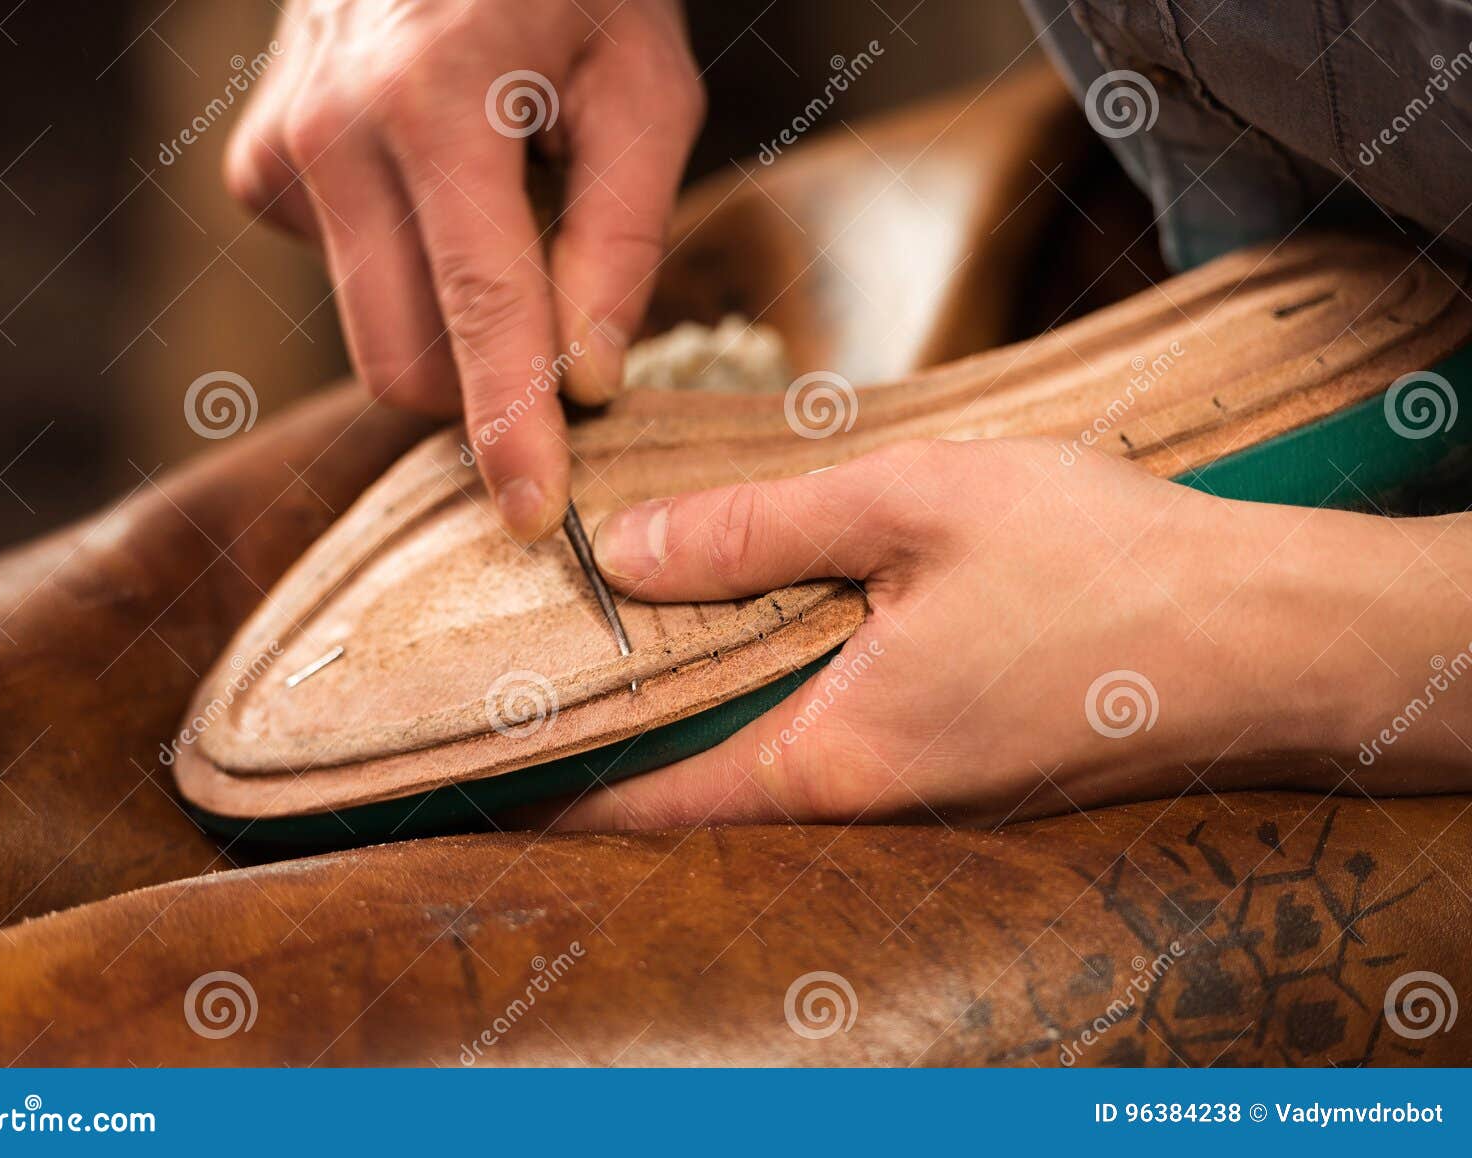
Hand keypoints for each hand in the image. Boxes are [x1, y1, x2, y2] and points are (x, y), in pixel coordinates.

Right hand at [225, 0, 704, 539]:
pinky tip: (433, 180)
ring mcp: (281, 154)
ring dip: (449, 317)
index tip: (534, 516)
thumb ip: (622, 238)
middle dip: (483, 388)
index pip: (482, 314)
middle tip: (558, 333)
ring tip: (497, 205)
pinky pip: (346, 280)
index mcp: (437, 103)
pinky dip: (405, 263)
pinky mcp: (257, 171)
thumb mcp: (640, 84)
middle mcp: (333, 133)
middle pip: (403, 360)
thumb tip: (586, 380)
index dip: (511, 429)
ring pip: (373, 334)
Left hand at [551, 437, 1471, 827]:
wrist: (1268, 632)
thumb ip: (757, 532)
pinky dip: (772, 690)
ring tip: (626, 633)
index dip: (554, 781)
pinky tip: (763, 623)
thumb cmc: (1105, 566)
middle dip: (616, 730)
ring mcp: (916, 794)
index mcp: (831, 758)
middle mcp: (864, 801)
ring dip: (695, 705)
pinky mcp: (957, 766)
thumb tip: (621, 553)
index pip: (646, 799)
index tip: (474, 757)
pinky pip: (832, 741)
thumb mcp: (913, 507)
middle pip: (697, 783)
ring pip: (765, 760)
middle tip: (536, 662)